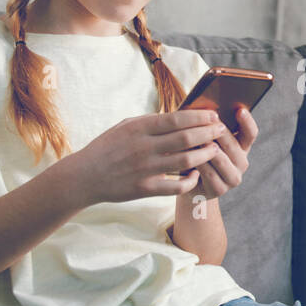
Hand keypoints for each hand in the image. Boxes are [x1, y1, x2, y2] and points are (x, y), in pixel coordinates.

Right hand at [66, 109, 227, 206]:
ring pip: (185, 161)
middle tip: (221, 130)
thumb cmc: (108, 147)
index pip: (176, 119)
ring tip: (215, 149)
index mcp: (139, 128)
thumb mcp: (126, 126)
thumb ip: (151, 122)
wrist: (84, 176)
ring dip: (205, 154)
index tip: (214, 116)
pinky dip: (190, 181)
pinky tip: (196, 175)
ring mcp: (145, 169)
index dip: (199, 117)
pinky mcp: (145, 189)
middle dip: (208, 133)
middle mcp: (143, 147)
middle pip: (186, 138)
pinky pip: (175, 186)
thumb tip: (181, 116)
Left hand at [189, 106, 258, 200]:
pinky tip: (188, 156)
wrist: (189, 185)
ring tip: (195, 137)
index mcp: (242, 147)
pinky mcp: (220, 190)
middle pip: (234, 145)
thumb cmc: (196, 153)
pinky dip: (199, 164)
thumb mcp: (204, 138)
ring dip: (207, 148)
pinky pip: (210, 174)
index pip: (251, 133)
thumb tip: (204, 104)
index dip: (247, 122)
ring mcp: (233, 178)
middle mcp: (242, 163)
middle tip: (209, 121)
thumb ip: (209, 125)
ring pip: (221, 159)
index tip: (239, 110)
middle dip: (219, 132)